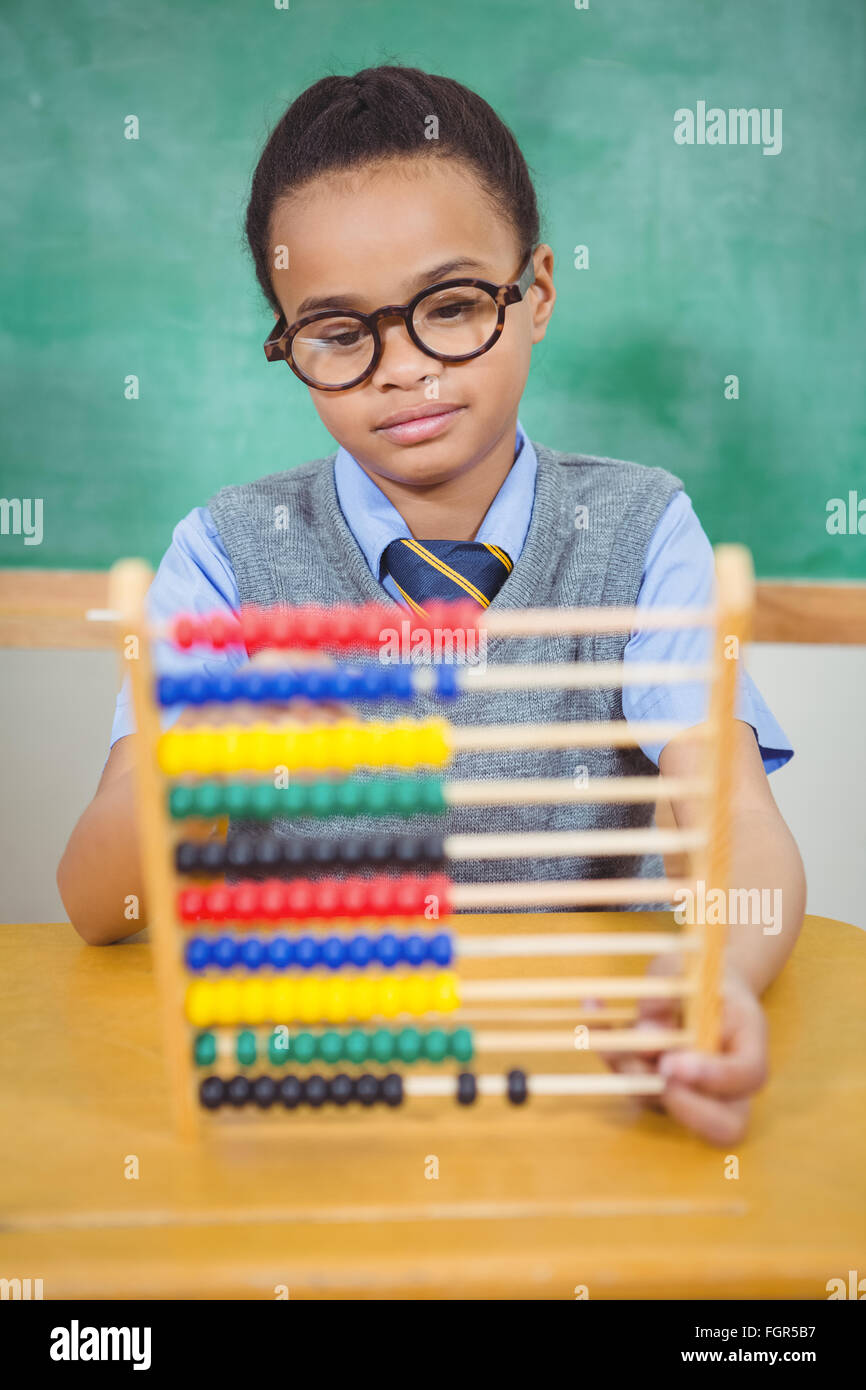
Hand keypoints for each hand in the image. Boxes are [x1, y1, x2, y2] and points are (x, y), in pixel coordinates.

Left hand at [592, 958, 768, 1145]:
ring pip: (665, 1106)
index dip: (713, 1077)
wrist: (702, 980)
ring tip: (607, 1032)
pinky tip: (592, 1016)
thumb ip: (670, 997)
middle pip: (726, 1126)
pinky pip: (634, 1087)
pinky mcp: (662, 1092)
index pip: (748, 1075)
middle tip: (655, 1077)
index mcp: (750, 1045)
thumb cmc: (703, 973)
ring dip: (630, 1070)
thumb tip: (646, 1033)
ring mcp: (695, 1094)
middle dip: (684, 1108)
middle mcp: (729, 1083)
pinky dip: (609, 1055)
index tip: (673, 1063)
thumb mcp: (689, 971)